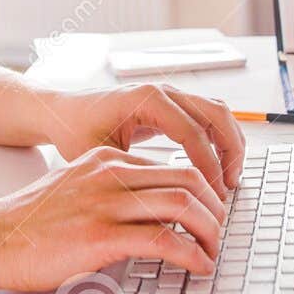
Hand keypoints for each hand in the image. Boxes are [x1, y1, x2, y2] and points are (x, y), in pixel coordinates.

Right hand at [0, 146, 223, 291]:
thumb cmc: (29, 223)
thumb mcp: (75, 189)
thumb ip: (110, 192)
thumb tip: (149, 213)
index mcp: (105, 161)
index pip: (173, 166)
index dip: (203, 190)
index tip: (211, 212)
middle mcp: (110, 174)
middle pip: (189, 178)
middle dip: (216, 206)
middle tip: (220, 230)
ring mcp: (106, 203)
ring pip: (184, 205)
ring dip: (211, 231)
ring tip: (214, 250)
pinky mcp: (101, 236)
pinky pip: (165, 241)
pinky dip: (192, 255)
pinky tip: (198, 266)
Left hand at [37, 83, 244, 198]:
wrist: (63, 112)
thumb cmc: (76, 130)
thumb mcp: (99, 156)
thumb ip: (131, 174)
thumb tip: (161, 202)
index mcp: (146, 99)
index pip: (192, 131)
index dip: (207, 165)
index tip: (214, 194)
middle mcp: (162, 92)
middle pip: (216, 113)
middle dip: (230, 150)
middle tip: (230, 186)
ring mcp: (169, 96)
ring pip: (216, 113)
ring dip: (229, 144)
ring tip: (229, 180)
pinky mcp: (170, 106)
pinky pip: (206, 118)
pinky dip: (219, 139)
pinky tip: (216, 168)